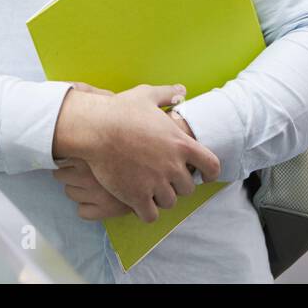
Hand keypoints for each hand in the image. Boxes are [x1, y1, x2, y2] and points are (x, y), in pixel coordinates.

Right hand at [52, 84, 220, 223]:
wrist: (95, 128)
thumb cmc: (120, 110)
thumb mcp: (147, 95)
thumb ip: (168, 94)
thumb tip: (182, 91)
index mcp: (181, 143)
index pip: (211, 166)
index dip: (209, 172)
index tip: (202, 175)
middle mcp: (173, 166)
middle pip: (188, 188)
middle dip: (178, 185)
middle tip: (164, 178)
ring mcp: (155, 183)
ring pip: (170, 202)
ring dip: (161, 198)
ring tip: (149, 189)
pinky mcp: (136, 196)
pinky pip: (151, 216)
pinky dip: (146, 211)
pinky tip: (138, 202)